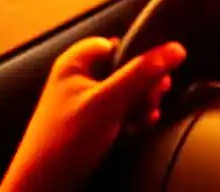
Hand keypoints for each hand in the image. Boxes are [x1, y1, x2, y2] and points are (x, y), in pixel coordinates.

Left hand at [0, 37, 185, 191]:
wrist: (44, 188)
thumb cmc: (62, 144)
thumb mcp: (108, 102)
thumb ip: (142, 73)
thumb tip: (175, 49)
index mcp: (75, 64)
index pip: (118, 43)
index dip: (140, 55)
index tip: (156, 69)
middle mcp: (80, 79)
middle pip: (127, 68)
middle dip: (145, 84)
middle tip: (151, 97)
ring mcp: (87, 102)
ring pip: (129, 91)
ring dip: (143, 103)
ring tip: (143, 117)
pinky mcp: (93, 123)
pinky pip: (123, 111)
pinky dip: (135, 118)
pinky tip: (139, 127)